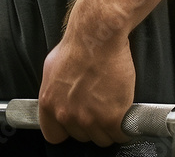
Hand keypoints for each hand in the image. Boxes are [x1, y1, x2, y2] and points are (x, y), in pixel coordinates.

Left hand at [38, 28, 135, 146]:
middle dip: (90, 124)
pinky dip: (124, 128)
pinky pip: (120, 135)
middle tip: (98, 106)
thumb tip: (57, 100)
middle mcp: (66, 114)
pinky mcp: (111, 117)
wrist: (97, 35)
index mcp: (49, 104)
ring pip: (101, 139)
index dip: (68, 130)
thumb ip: (54, 91)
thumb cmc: (78, 45)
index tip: (76, 123)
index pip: (54, 136)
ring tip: (111, 107)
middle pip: (82, 136)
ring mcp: (89, 118)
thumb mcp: (52, 68)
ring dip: (108, 127)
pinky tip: (124, 115)